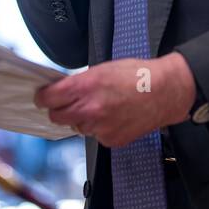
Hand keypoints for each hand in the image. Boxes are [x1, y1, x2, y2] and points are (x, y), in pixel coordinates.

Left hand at [35, 52, 196, 146]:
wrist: (165, 92)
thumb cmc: (138, 76)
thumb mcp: (103, 69)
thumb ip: (80, 82)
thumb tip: (64, 89)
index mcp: (84, 87)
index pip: (47, 98)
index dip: (43, 97)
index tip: (43, 97)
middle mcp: (89, 110)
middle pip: (56, 117)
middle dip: (59, 109)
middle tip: (68, 103)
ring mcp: (99, 127)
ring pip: (77, 127)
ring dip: (82, 119)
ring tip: (101, 107)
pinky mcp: (110, 140)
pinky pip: (95, 135)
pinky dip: (100, 128)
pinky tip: (113, 117)